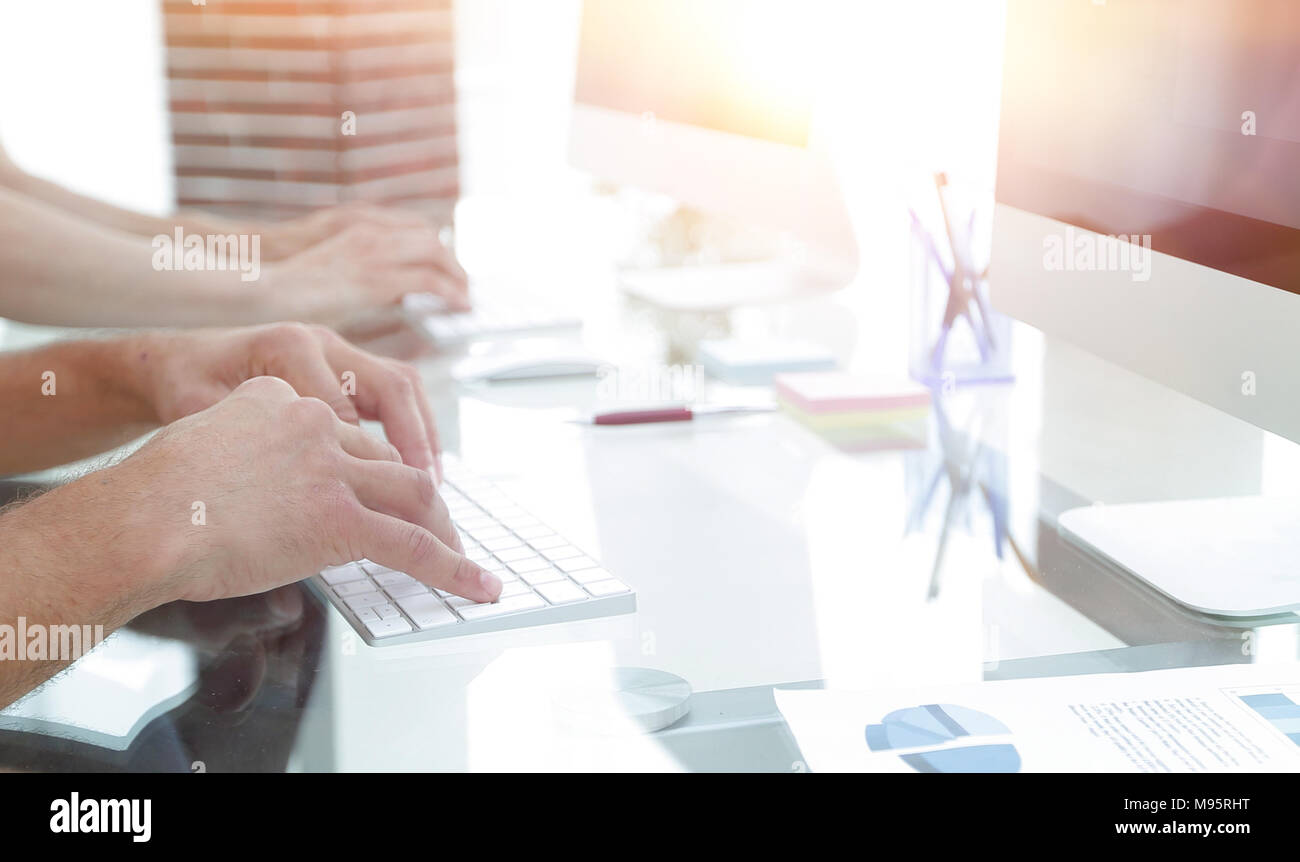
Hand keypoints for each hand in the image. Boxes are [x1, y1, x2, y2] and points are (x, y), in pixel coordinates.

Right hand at [120, 375, 499, 604]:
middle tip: (432, 524)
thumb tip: (259, 499)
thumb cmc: (146, 499)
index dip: (361, 467)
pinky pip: (412, 544)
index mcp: (279, 397)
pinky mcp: (340, 517)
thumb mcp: (199, 449)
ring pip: (411, 492)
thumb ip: (243, 459)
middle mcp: (314, 421)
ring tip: (458, 555)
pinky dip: (452, 567)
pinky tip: (478, 586)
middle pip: (387, 458)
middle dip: (415, 495)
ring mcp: (331, 468)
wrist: (138, 519)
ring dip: (440, 526)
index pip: (341, 431)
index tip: (367, 488)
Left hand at [136, 323, 443, 477]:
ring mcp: (335, 348)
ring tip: (431, 485)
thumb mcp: (202, 416)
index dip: (370, 458)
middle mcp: (320, 340)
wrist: (171, 362)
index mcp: (288, 346)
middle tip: (428, 492)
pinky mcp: (341, 363)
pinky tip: (410, 469)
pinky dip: (407, 429)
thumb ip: (248, 445)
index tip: (384, 505)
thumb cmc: (182, 389)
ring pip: (400, 384)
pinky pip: (390, 391)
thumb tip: (290, 494)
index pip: (348, 407)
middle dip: (415, 442)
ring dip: (421, 434)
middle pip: (391, 385)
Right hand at [262, 207, 468, 321]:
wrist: (263, 288)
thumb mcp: (332, 271)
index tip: (447, 265)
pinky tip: (459, 306)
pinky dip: (450, 293)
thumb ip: (360, 275)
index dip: (435, 247)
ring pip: (437, 253)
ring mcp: (375, 251)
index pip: (413, 227)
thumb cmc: (288, 287)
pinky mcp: (377, 278)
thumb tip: (386, 295)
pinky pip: (429, 281)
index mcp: (358, 226)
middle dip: (452, 261)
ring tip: (466, 297)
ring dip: (457, 275)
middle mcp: (370, 232)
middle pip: (430, 236)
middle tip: (463, 284)